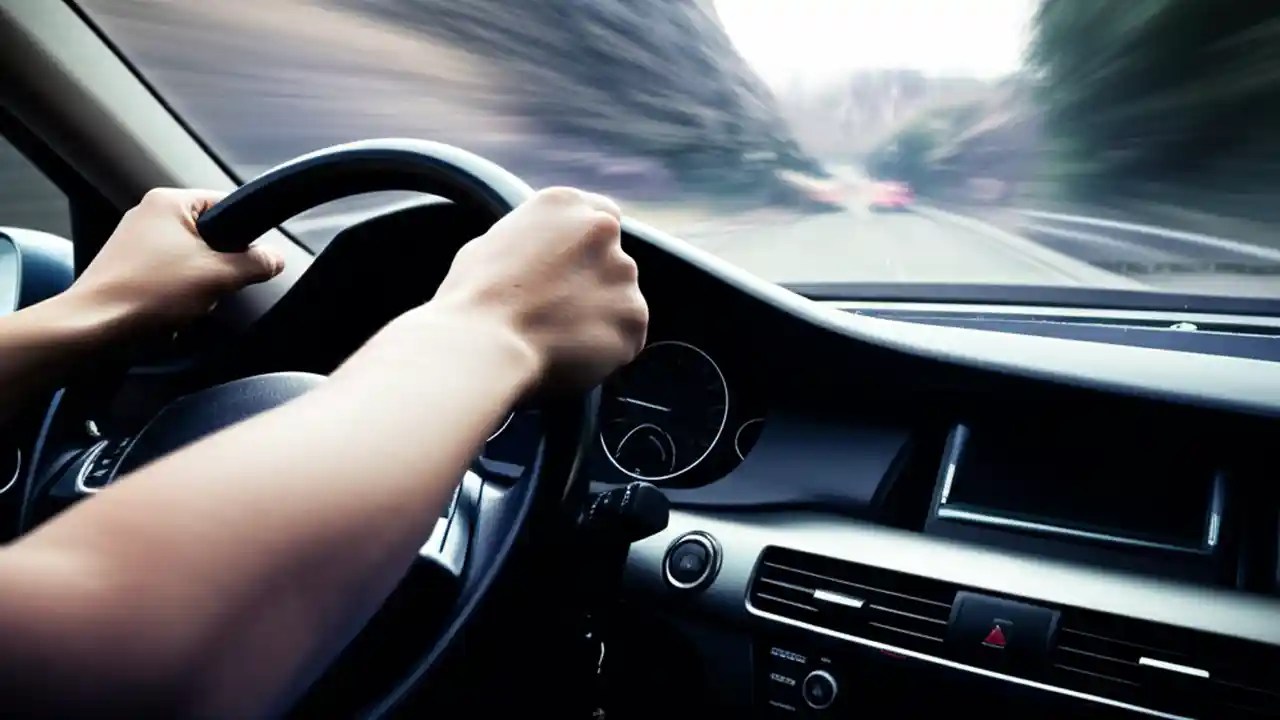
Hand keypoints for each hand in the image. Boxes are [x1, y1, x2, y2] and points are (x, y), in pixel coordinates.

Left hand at [71, 188, 283, 329]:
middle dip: (219, 265)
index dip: (246, 234)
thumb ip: (256, 263)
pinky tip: (171, 310)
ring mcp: (134, 240)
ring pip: (192, 259)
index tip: (249, 261)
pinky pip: (170, 275)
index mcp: (168, 201)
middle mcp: (149, 213)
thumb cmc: (149, 294)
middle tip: (214, 285)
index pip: (228, 204)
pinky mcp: (127, 266)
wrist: (94, 328)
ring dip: (199, 283)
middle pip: (211, 235)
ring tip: (187, 301)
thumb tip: (276, 258)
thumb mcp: (219, 276)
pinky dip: (178, 293)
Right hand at [426, 186, 648, 389]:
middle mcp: (602, 229)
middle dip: (593, 285)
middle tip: (558, 313)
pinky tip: (572, 355)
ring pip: (621, 299)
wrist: (484, 343)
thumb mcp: (492, 245)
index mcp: (564, 204)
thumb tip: (538, 258)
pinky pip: (626, 337)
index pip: (600, 215)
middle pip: (611, 260)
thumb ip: (531, 242)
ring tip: (559, 338)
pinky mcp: (634, 318)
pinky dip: (608, 350)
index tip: (576, 271)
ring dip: (601, 317)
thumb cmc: (473, 299)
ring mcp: (623, 274)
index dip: (587, 249)